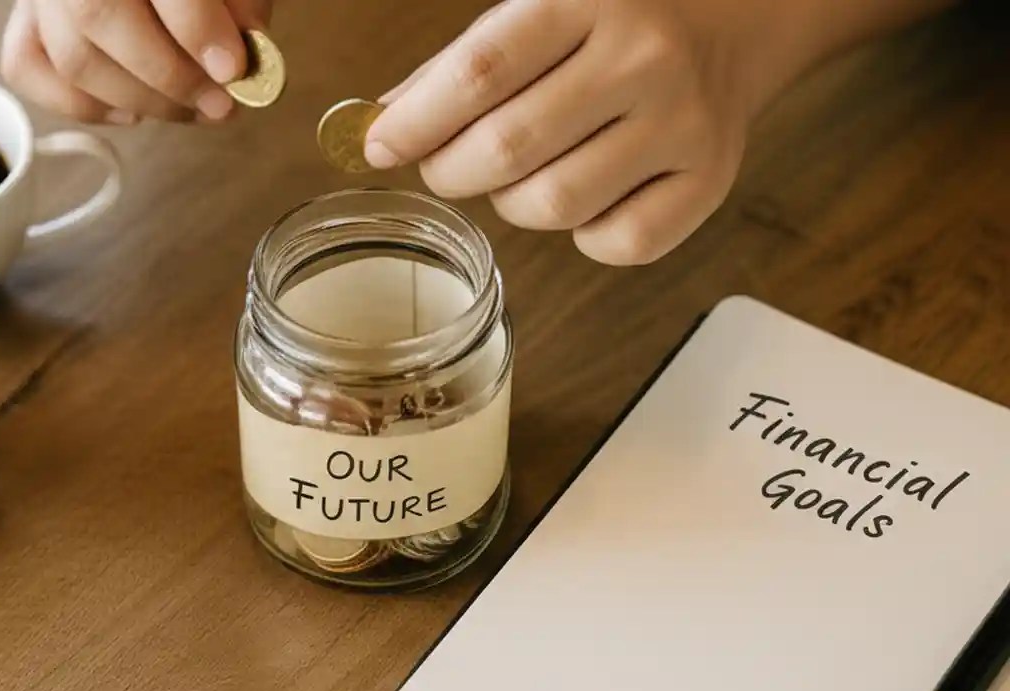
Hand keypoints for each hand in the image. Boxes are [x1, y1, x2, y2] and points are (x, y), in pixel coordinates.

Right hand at [0, 0, 272, 124]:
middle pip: (98, 18)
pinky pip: (27, 68)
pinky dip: (82, 104)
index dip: (196, 28)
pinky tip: (132, 114)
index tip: (232, 68)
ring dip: (141, 101)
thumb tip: (248, 45)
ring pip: (72, 57)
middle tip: (220, 105)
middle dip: (169, 77)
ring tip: (194, 111)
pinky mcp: (25, 18)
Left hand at [363, 0, 789, 264]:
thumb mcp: (537, 8)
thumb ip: (460, 66)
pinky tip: (584, 197)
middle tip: (445, 166)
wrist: (736, 17)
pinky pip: (617, 243)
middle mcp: (644, 58)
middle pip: (508, 148)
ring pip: (555, 205)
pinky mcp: (711, 180)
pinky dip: (581, 235)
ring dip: (512, 203)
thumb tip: (383, 126)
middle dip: (451, 170)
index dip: (415, 121)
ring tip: (520, 174)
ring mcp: (683, 123)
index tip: (377, 147)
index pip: (480, 73)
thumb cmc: (615, 16)